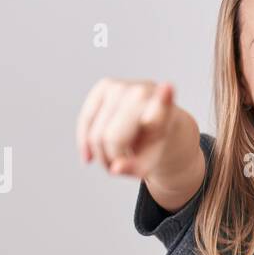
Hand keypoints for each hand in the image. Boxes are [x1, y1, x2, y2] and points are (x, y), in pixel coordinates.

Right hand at [75, 77, 199, 180]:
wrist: (152, 122)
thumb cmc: (152, 143)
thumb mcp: (150, 162)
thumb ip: (136, 169)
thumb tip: (115, 168)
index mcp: (163, 111)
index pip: (162, 104)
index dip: (164, 97)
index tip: (167, 88)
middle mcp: (143, 93)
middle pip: (112, 138)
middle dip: (111, 158)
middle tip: (120, 164)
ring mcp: (122, 86)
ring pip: (96, 134)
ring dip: (99, 154)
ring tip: (113, 157)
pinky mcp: (105, 85)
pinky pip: (86, 119)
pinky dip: (85, 142)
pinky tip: (90, 156)